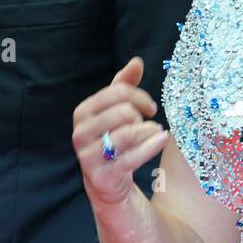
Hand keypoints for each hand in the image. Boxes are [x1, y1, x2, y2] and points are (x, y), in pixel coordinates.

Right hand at [72, 57, 167, 207]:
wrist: (107, 181)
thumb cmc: (113, 139)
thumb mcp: (116, 110)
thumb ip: (124, 85)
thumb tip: (136, 62)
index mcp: (83, 112)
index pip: (117, 92)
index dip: (140, 97)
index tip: (151, 108)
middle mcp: (80, 133)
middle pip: (124, 112)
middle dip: (141, 117)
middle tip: (147, 125)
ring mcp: (87, 157)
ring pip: (127, 134)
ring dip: (148, 132)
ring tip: (155, 134)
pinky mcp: (101, 177)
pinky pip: (130, 158)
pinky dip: (150, 147)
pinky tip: (162, 139)